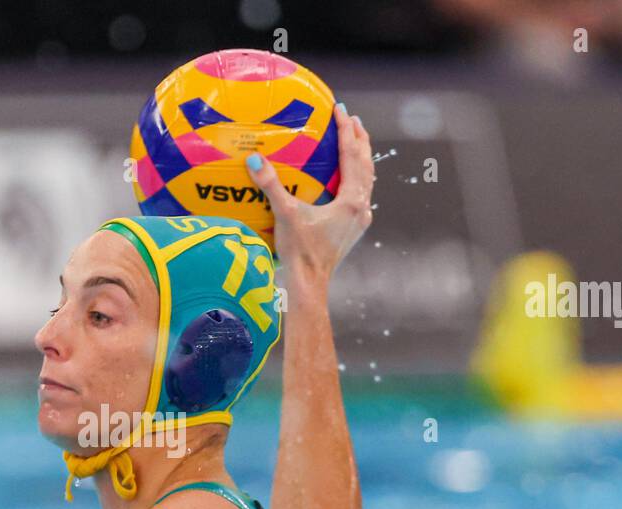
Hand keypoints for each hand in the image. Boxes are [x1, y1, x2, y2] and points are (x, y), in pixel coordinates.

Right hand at [246, 103, 374, 286]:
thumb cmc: (300, 252)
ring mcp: (360, 219)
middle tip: (351, 119)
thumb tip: (254, 159)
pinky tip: (347, 178)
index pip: (351, 155)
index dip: (346, 130)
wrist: (310, 284)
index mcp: (350, 200)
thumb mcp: (285, 214)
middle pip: (365, 164)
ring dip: (361, 158)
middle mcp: (361, 207)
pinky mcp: (353, 228)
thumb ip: (271, 185)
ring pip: (367, 179)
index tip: (340, 109)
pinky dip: (356, 178)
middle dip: (359, 139)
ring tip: (354, 142)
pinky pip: (360, 194)